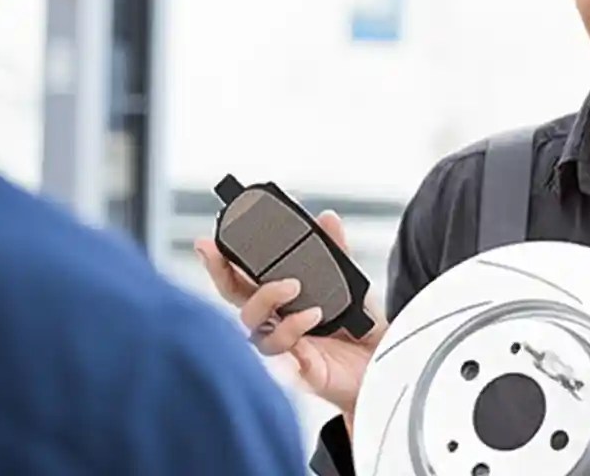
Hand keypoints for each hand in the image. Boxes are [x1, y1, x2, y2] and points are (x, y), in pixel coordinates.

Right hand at [194, 210, 387, 415]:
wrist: (382, 361)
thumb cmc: (358, 328)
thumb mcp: (349, 282)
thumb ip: (335, 251)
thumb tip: (326, 218)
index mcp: (280, 301)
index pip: (240, 280)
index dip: (220, 262)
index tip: (207, 243)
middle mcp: (275, 323)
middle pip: (234, 301)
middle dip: (221, 275)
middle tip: (224, 256)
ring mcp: (283, 347)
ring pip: (252, 326)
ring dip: (268, 299)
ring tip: (295, 287)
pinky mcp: (298, 370)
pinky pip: (281, 353)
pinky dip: (291, 330)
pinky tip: (311, 316)